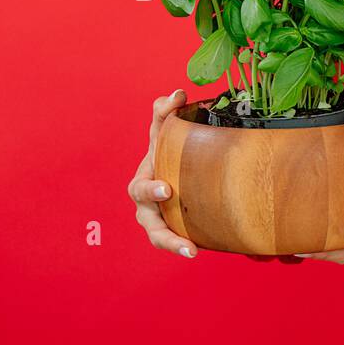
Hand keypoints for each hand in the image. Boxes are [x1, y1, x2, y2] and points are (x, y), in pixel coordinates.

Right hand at [126, 89, 198, 258]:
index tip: (167, 190)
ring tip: (191, 252)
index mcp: (143, 183)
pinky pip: (180, 242)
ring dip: (173, 245)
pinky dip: (187, 246)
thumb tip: (177, 93)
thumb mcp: (165, 131)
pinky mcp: (177, 231)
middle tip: (182, 237)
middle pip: (149, 221)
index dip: (151, 190)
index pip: (141, 188)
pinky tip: (202, 249)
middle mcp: (148, 207)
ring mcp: (161, 222)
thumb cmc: (168, 151)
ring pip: (161, 238)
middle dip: (161, 229)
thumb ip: (165, 112)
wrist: (177, 172)